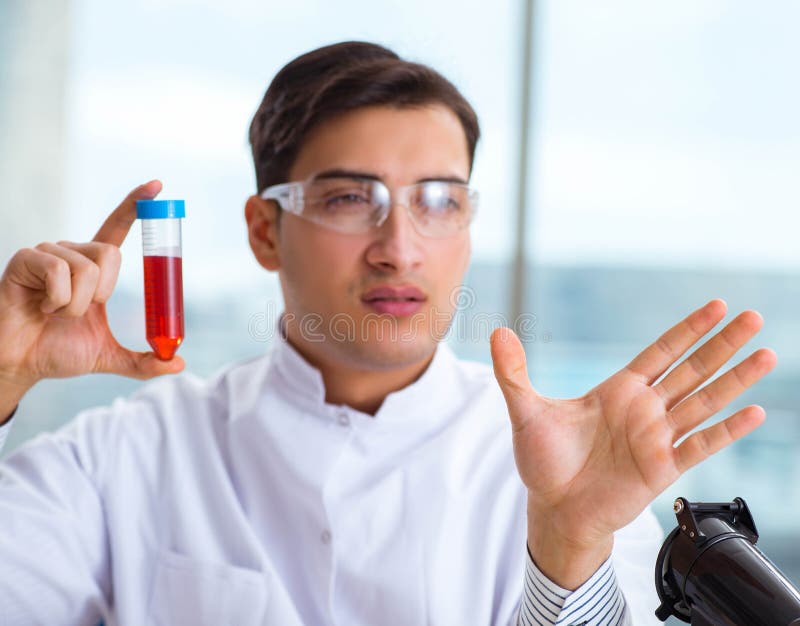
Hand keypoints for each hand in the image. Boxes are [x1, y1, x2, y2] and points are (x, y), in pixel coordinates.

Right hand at [0, 180, 184, 416]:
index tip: (157, 184)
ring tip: (55, 313)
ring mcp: (48, 253)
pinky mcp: (25, 259)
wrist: (21, 363)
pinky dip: (57, 300)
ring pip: (86, 269)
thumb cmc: (57, 350)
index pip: (117, 227)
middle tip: (82, 311)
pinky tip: (41, 307)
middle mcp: (73, 253)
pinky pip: (59, 272)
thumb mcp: (108, 356)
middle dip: (103, 292)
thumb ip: (143, 362)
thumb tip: (178, 365)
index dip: (135, 204)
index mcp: (94, 266)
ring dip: (77, 304)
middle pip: (110, 254)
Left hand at [490, 299, 775, 586]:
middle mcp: (645, 410)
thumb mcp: (526, 410)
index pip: (662, 351)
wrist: (552, 509)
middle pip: (692, 369)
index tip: (716, 306)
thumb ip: (514, 372)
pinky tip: (753, 413)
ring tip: (767, 354)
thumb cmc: (543, 461)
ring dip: (736, 379)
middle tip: (753, 317)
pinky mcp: (663, 468)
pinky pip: (702, 445)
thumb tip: (497, 332)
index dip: (689, 329)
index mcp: (619, 390)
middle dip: (723, 344)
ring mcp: (657, 438)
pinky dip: (727, 430)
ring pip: (705, 401)